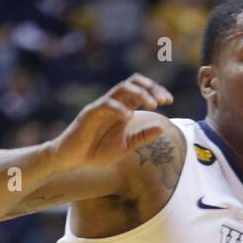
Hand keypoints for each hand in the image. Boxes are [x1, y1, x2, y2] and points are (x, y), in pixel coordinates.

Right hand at [52, 74, 173, 170]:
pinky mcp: (90, 113)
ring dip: (140, 94)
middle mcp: (114, 104)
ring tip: (152, 105)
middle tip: (163, 101)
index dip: (156, 91)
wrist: (73, 159)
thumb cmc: (97, 151)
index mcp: (123, 109)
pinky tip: (129, 116)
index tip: (169, 100)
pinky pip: (105, 105)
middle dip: (151, 88)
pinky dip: (119, 108)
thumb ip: (143, 136)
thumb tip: (163, 127)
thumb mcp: (126, 145)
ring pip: (121, 89)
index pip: (141, 91)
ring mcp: (101, 107)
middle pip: (133, 83)